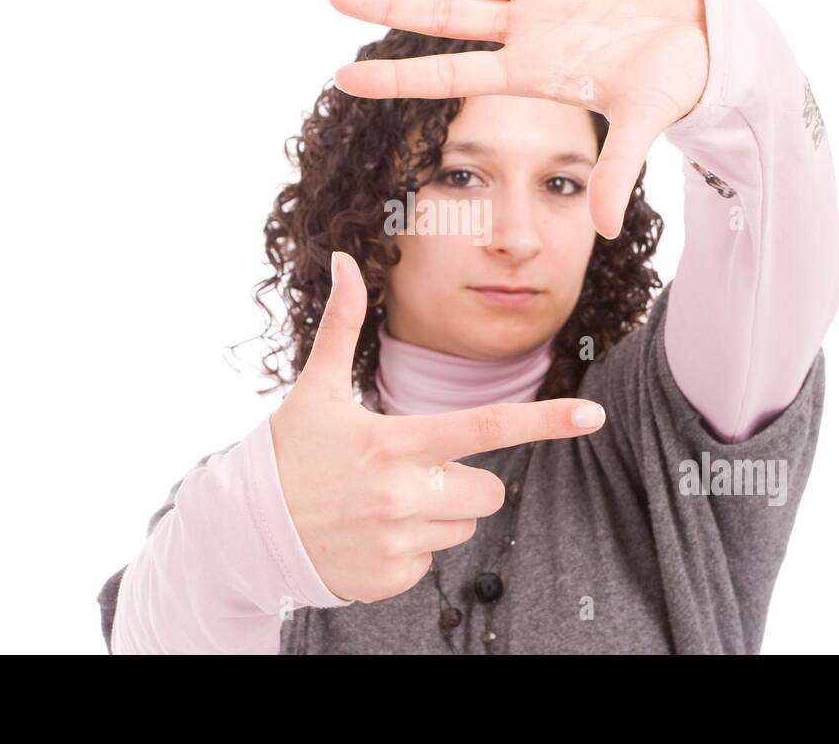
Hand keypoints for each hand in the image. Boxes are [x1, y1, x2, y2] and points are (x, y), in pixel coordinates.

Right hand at [269, 250, 606, 603]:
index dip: (544, 421)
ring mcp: (397, 542)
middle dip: (464, 481)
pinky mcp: (391, 579)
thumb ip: (342, 325)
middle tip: (412, 472)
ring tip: (384, 502)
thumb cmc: (289, 451)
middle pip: (490, 492)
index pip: (484, 428)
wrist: (246, 529)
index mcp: (394, 442)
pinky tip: (369, 534)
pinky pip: (432, 562)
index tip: (593, 415)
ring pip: (464, 528)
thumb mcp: (315, 388)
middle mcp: (401, 495)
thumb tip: (345, 260)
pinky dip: (409, 549)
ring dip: (437, 515)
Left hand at [326, 0, 708, 238]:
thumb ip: (618, 170)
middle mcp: (527, 28)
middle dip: (390, 6)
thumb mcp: (644, 122)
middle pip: (444, 18)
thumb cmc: (678, 76)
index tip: (341, 79)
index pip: (450, 74)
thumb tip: (602, 233)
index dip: (396, 77)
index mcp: (533, 71)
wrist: (716, 27)